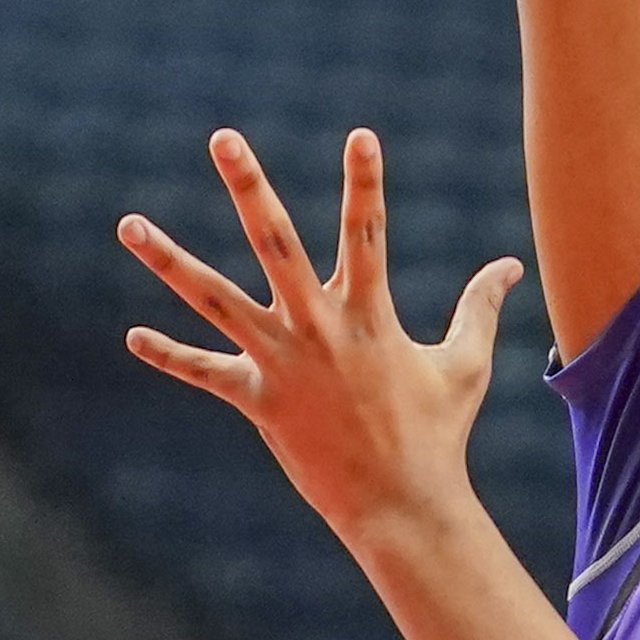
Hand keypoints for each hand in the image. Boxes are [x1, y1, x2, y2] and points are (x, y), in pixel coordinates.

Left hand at [119, 129, 523, 546]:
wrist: (401, 504)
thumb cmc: (438, 433)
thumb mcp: (466, 365)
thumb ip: (480, 307)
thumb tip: (511, 265)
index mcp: (370, 315)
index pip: (367, 232)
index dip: (366, 182)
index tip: (361, 135)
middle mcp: (320, 329)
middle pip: (277, 243)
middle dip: (249, 186)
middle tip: (223, 137)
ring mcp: (283, 363)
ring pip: (215, 300)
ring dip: (169, 261)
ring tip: (128, 223)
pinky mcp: (259, 401)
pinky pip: (205, 373)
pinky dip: (170, 356)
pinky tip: (133, 336)